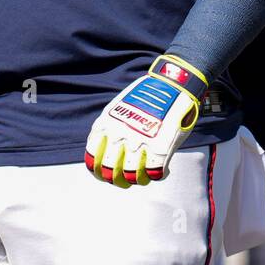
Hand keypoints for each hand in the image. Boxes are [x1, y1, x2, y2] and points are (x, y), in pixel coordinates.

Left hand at [85, 55, 204, 187]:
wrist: (172, 83)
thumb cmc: (147, 95)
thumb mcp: (119, 107)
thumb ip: (112, 127)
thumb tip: (107, 149)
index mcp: (106, 124)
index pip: (92, 159)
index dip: (98, 172)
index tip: (104, 175)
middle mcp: (119, 135)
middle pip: (110, 172)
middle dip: (117, 180)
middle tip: (124, 180)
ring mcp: (139, 142)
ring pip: (132, 176)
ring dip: (138, 179)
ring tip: (144, 176)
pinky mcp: (160, 147)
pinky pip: (154, 174)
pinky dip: (158, 176)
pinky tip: (162, 171)